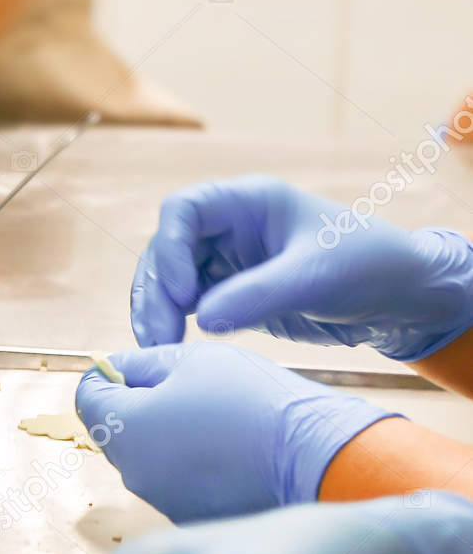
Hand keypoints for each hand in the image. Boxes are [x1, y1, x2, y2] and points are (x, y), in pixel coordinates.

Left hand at [75, 341, 394, 521]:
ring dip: (166, 438)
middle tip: (191, 390)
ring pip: (146, 459)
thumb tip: (114, 369)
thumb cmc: (257, 401)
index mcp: (125, 428)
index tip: (142, 369)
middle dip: (139, 407)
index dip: (109, 376)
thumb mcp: (195, 359)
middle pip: (115, 431)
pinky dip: (190, 467)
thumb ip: (142, 363)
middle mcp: (132, 473)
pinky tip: (230, 455)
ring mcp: (160, 501)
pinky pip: (175, 484)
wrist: (313, 460)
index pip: (88, 396)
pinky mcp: (189, 520)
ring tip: (218, 422)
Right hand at [130, 175, 472, 362]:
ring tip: (159, 349)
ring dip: (157, 312)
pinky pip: (187, 307)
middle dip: (156, 291)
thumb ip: (258, 294)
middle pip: (167, 250)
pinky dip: (173, 326)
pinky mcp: (231, 295)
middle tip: (158, 336)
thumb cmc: (366, 266)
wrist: (397, 298)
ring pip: (169, 282)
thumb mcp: (314, 277)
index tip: (180, 293)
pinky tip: (172, 350)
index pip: (185, 211)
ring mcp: (227, 262)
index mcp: (249, 203)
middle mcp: (230, 228)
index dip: (170, 248)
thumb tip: (202, 317)